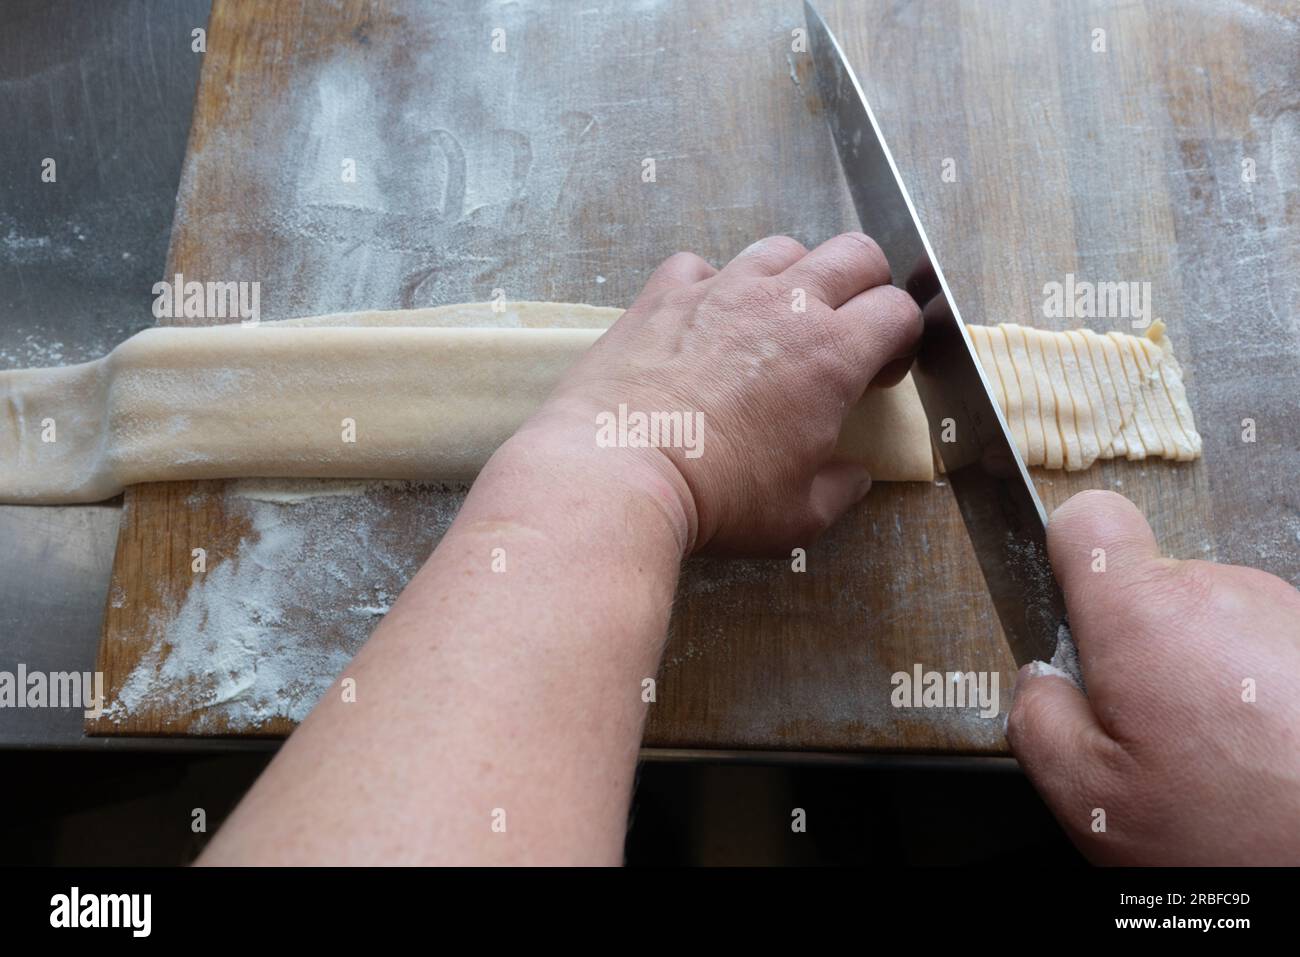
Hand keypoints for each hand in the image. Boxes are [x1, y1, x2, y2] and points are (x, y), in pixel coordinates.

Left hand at [520, 233, 922, 554]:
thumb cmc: (715, 498)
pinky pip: (700, 265)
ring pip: (781, 247)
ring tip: (777, 323)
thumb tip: (852, 478)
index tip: (880, 372)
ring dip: (794, 276)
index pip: (898, 310)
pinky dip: (710, 283)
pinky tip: (704, 319)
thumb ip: (839, 490)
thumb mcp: (799, 517)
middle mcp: (783, 305)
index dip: (901, 340)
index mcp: (831, 355)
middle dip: (866, 288)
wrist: (617, 471)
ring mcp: (720, 290)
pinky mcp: (664, 294)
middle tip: (846, 332)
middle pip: (855, 254)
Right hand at [1007, 489, 1299, 864]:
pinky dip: (1257, 689)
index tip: (1074, 608)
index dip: (1071, 558)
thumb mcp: (1091, 797)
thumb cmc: (1242, 835)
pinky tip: (1264, 752)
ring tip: (1218, 752)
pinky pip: (1266, 647)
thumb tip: (1038, 681)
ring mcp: (1287, 614)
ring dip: (1202, 670)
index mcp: (1146, 616)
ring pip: (1211, 619)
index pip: (1089, 521)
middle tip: (1150, 731)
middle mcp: (1224, 594)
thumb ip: (1037, 720)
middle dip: (1138, 647)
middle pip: (1152, 585)